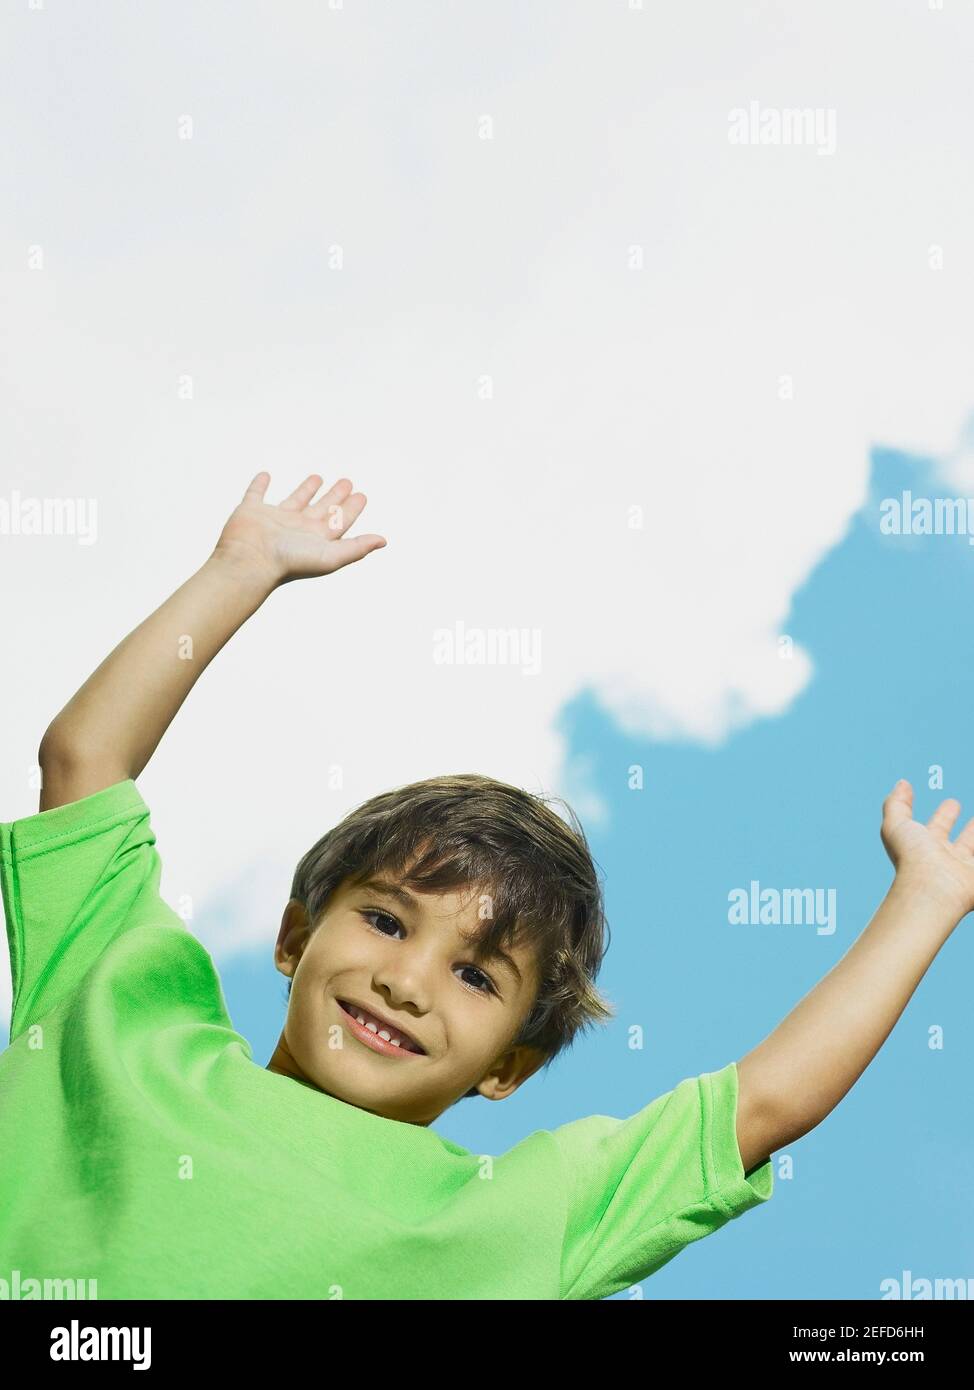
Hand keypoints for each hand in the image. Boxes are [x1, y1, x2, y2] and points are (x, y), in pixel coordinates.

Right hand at [213, 473, 386, 587]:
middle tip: (347, 481)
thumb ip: (356, 548)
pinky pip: (256, 494)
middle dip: (335, 496)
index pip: (339, 521)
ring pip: (295, 500)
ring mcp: (274, 520)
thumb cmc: (289, 562)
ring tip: (318, 477)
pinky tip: (266, 475)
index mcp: (315, 539)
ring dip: (306, 490)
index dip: (352, 509)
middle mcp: (297, 529)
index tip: (362, 495)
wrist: (250, 560)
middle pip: (321, 509)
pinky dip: (259, 485)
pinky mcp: (251, 511)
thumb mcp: (330, 556)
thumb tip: (383, 541)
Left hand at [881, 779, 973, 919]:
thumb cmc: (911, 858)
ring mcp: (965, 870)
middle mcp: (948, 859)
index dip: (946, 814)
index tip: (953, 803)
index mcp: (928, 846)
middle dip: (971, 830)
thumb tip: (902, 783)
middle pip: (964, 841)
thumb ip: (897, 804)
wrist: (932, 890)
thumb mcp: (895, 826)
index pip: (939, 825)